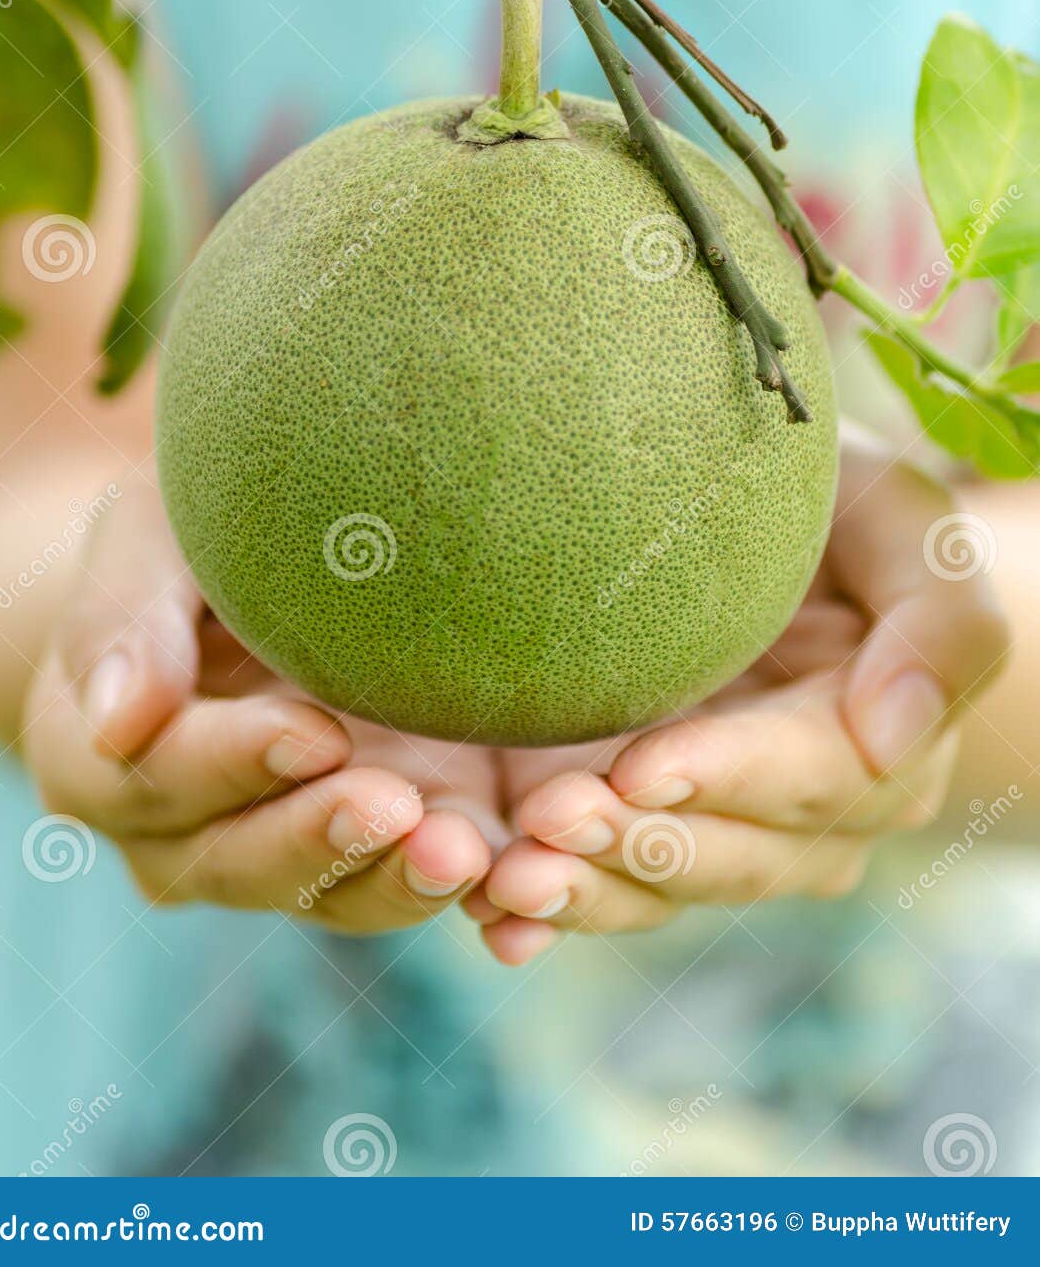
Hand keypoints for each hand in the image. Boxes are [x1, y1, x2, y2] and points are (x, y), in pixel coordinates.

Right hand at [23, 480, 496, 932]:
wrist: (253, 572)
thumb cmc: (184, 539)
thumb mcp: (144, 538)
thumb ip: (125, 613)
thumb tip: (116, 719)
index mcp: (103, 757)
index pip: (165, 773)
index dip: (238, 762)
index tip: (313, 734)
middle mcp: (181, 834)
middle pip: (242, 860)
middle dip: (321, 836)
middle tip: (396, 804)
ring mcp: (280, 853)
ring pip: (331, 895)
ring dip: (395, 880)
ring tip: (464, 851)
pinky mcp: (368, 853)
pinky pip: (403, 891)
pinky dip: (456, 893)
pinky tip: (511, 877)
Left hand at [467, 429, 1009, 963]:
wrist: (765, 530)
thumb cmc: (841, 512)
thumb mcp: (905, 525)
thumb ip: (939, 621)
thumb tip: (892, 737)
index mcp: (878, 748)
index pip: (810, 778)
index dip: (727, 777)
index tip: (641, 766)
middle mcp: (805, 820)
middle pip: (730, 854)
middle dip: (640, 843)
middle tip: (549, 815)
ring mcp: (718, 835)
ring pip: (660, 890)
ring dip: (584, 889)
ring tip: (505, 873)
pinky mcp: (641, 832)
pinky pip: (602, 890)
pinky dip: (546, 913)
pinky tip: (491, 917)